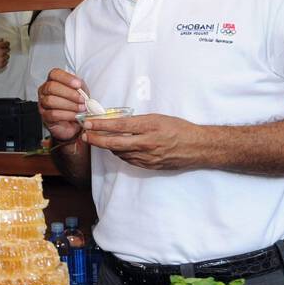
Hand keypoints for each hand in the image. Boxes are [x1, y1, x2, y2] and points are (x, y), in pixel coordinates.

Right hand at [0, 39, 9, 70]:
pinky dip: (4, 62)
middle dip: (5, 50)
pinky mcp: (2, 64)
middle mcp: (1, 52)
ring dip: (4, 56)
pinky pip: (6, 62)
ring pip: (7, 56)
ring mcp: (2, 58)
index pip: (7, 43)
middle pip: (8, 49)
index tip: (6, 45)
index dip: (7, 44)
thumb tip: (2, 40)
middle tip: (1, 52)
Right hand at [37, 69, 85, 142]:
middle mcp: (45, 91)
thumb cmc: (75, 105)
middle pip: (51, 87)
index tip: (78, 84)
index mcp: (53, 81)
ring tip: (81, 108)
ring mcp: (43, 103)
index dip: (66, 78)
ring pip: (51, 100)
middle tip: (82, 99)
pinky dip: (67, 115)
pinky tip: (75, 116)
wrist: (73, 123)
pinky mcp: (45, 116)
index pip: (55, 74)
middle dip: (69, 93)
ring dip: (69, 105)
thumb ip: (80, 87)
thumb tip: (80, 87)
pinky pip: (53, 114)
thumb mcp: (80, 92)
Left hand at [82, 113, 202, 169]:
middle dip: (96, 139)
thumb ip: (138, 122)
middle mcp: (147, 143)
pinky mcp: (149, 166)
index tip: (88, 123)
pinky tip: (117, 148)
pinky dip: (121, 153)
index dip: (101, 125)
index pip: (119, 126)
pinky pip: (129, 160)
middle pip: (114, 143)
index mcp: (150, 127)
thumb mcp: (158, 118)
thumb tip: (117, 123)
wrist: (197, 147)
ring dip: (108, 146)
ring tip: (99, 139)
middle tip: (85, 135)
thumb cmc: (179, 128)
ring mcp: (148, 157)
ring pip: (120, 153)